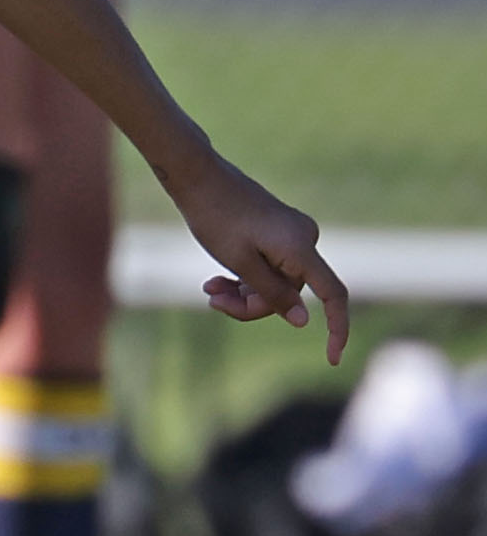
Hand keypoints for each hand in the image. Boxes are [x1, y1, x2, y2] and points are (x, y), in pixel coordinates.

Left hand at [164, 146, 349, 363]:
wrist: (198, 177)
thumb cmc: (216, 217)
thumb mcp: (241, 263)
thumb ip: (273, 294)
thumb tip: (304, 321)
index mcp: (301, 248)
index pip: (333, 295)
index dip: (337, 327)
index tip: (332, 358)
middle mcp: (304, 240)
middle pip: (290, 293)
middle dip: (253, 304)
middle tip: (213, 301)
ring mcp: (292, 237)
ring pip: (275, 283)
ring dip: (244, 292)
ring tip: (209, 289)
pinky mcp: (278, 234)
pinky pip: (269, 268)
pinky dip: (246, 277)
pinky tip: (216, 280)